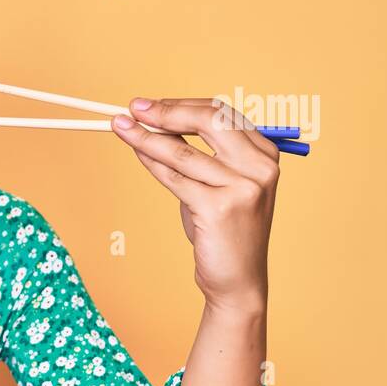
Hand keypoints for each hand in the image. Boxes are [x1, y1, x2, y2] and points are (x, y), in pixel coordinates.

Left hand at [111, 97, 278, 312]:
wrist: (237, 281)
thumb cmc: (223, 231)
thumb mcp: (216, 184)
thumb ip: (198, 154)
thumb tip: (154, 122)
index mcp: (265, 154)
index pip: (221, 113)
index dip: (180, 104)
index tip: (149, 104)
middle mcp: (260, 167)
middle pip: (208, 120)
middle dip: (165, 111)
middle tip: (133, 107)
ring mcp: (244, 187)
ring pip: (183, 150)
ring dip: (146, 137)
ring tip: (121, 127)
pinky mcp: (220, 208)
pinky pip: (175, 178)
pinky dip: (151, 163)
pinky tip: (137, 153)